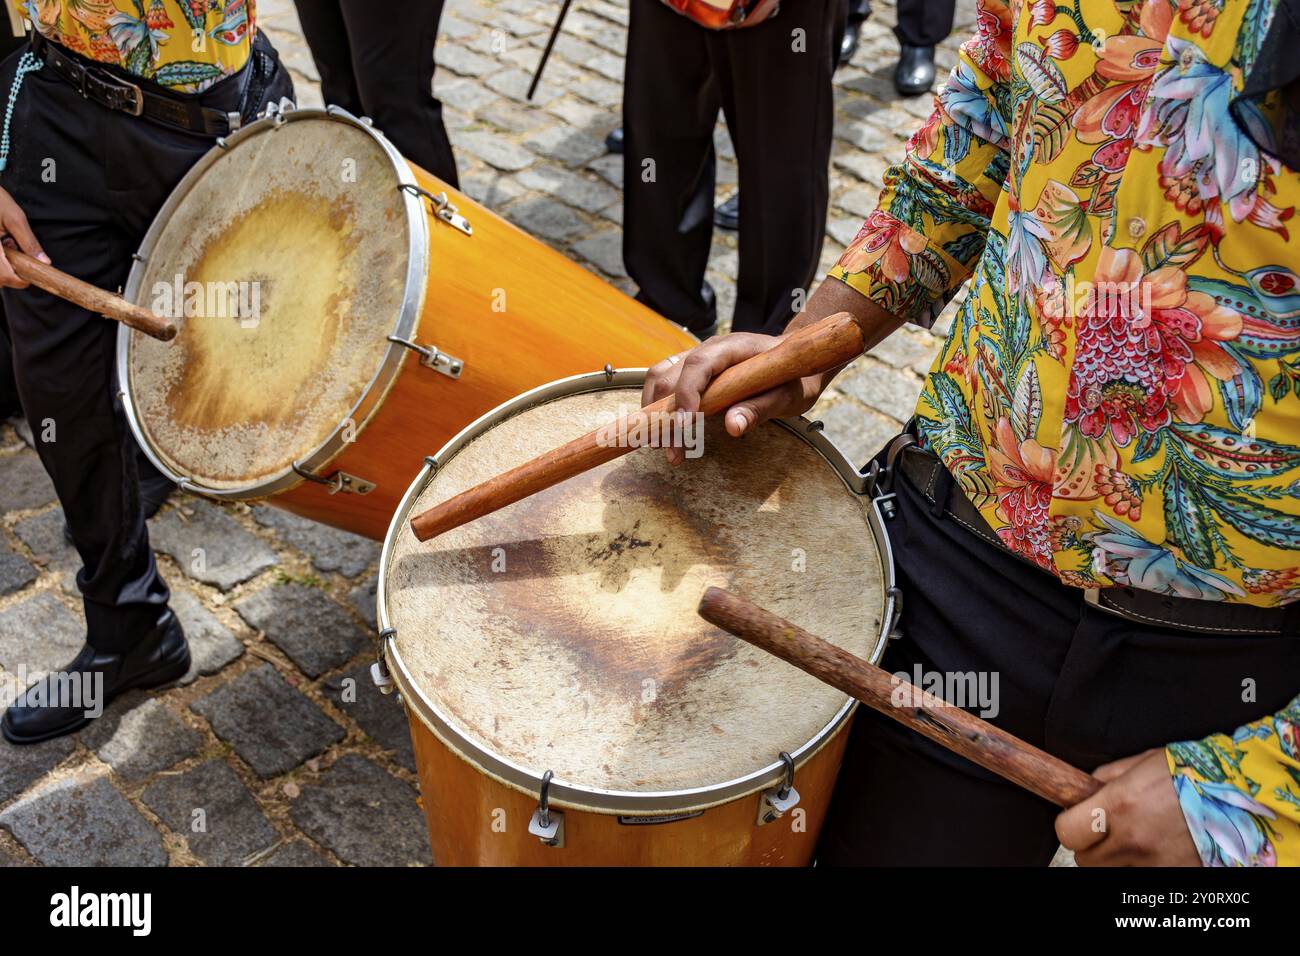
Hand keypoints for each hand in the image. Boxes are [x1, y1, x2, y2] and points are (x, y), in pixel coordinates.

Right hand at [0, 185, 48, 288]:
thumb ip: (29, 242)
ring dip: (4, 269)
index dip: (19, 281)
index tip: (31, 276)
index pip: (4, 276)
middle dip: (11, 275)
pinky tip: (3, 248)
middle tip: (21, 261)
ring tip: (8, 249)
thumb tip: (44, 262)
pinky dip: (0, 264)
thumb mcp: (15, 218)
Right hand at [641, 331, 826, 464]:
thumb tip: (733, 426)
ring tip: (663, 447)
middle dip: (664, 414)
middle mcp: (709, 349)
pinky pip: (667, 386)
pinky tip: (666, 435)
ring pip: (660, 380)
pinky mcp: (694, 373)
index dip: (687, 393)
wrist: (796, 360)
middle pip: (671, 375)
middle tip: (672, 451)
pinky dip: (660, 411)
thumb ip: (761, 408)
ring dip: (655, 414)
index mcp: (734, 347)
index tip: (685, 424)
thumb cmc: (794, 376)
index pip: (699, 364)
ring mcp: (698, 359)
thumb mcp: (788, 396)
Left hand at [1055, 748, 1200, 865]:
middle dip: (1090, 846)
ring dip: (1116, 859)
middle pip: (1085, 861)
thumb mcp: (1139, 763)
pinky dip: (1145, 867)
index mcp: (1119, 805)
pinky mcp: (1176, 875)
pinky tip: (1157, 849)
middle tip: (1104, 832)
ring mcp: (1156, 862)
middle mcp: (1133, 839)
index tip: (1077, 819)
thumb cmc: (1190, 773)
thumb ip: (1104, 779)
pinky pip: (1144, 878)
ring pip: (1113, 872)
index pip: (1067, 832)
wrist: (1239, 794)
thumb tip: (1082, 790)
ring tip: (1134, 840)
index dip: (1069, 825)